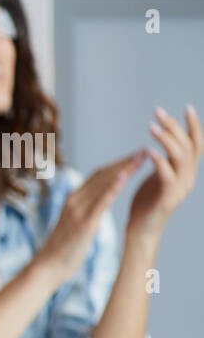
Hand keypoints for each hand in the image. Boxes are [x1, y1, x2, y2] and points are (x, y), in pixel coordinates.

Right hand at [35, 151, 139, 285]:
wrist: (48, 266)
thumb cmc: (62, 250)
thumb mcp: (74, 225)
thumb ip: (84, 212)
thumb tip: (95, 206)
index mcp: (73, 200)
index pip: (97, 176)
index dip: (117, 164)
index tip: (134, 157)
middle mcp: (74, 200)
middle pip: (102, 174)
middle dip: (124, 162)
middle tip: (143, 151)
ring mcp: (78, 210)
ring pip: (103, 183)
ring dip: (124, 168)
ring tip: (141, 158)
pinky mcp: (84, 222)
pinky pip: (100, 201)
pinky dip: (113, 187)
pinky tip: (124, 176)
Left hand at [128, 105, 200, 246]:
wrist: (141, 230)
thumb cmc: (146, 203)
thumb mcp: (159, 177)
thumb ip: (166, 162)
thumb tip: (166, 142)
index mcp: (187, 172)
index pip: (197, 144)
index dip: (194, 126)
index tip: (187, 107)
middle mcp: (189, 178)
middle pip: (188, 146)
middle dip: (174, 126)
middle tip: (157, 111)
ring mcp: (180, 188)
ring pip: (180, 157)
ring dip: (166, 139)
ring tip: (151, 126)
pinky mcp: (167, 198)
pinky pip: (166, 175)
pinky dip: (159, 161)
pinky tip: (148, 151)